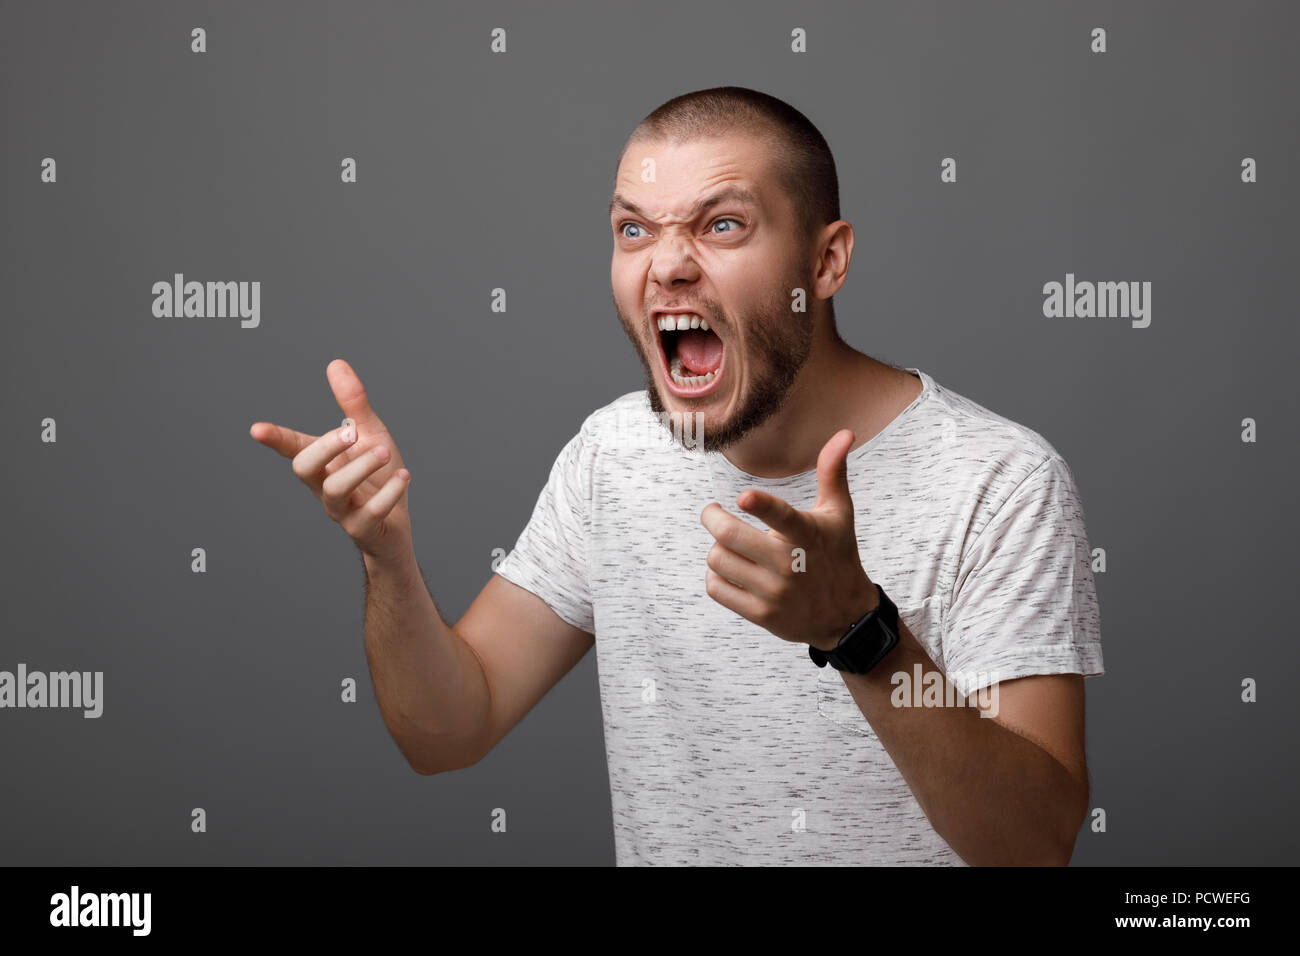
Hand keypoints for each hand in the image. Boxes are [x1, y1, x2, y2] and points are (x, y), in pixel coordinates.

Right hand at [250, 358, 413, 566]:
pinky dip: (389, 492)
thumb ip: (353, 404)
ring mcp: (341, 511)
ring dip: (362, 467)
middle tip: (351, 432)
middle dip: (325, 447)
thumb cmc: (379, 478)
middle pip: (305, 468)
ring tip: (386, 453)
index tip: (257, 429)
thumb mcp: (371, 435)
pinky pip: (369, 513)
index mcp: (324, 463)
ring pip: (336, 490)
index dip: (276, 439)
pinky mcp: (363, 529)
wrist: (396, 526)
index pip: (294, 448)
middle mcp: (325, 486)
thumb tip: (336, 363)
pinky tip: (404, 477)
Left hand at [700, 429, 877, 649]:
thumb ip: (833, 472)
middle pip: (729, 537)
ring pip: (717, 560)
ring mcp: (774, 593)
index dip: (762, 506)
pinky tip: (731, 569)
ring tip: (729, 544)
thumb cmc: (837, 555)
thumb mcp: (839, 514)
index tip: (744, 496)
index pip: (783, 518)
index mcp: (808, 535)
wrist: (846, 616)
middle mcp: (790, 565)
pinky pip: (717, 589)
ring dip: (717, 548)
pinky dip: (716, 576)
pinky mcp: (761, 615)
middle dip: (712, 517)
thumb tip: (844, 433)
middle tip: (712, 512)